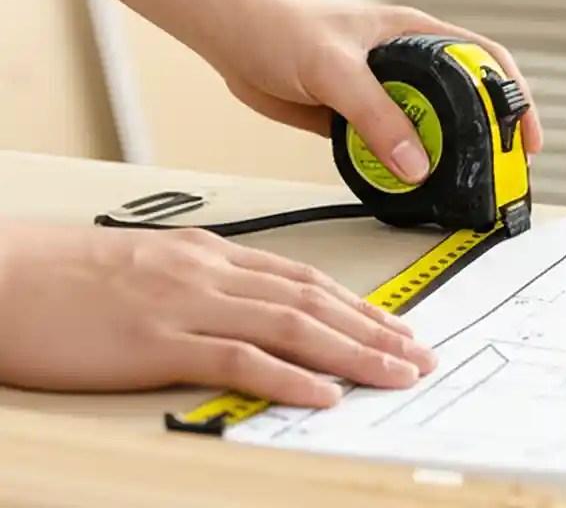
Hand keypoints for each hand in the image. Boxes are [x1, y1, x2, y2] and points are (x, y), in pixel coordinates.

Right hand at [0, 221, 435, 406]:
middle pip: (313, 301)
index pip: (304, 279)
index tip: (395, 326)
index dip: (358, 305)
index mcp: (208, 255)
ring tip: (397, 373)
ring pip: (292, 327)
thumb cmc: (61, 277)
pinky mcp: (156, 343)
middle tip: (419, 355)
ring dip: (355, 353)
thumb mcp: (146, 268)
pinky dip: (289, 378)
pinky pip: (238, 360)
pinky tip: (325, 395)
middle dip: (375, 330)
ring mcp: (186, 306)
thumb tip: (244, 312)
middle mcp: (209, 274)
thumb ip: (200, 284)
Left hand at [218, 0, 543, 184]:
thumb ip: (377, 117)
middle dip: (488, 137)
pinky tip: (409, 187)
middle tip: (499, 173)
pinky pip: (395, 147)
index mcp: (416, 35)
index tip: (526, 135)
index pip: (485, 61)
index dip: (514, 97)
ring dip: (446, 157)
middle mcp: (407, 63)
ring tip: (460, 186)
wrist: (230, 38)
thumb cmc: (280, 30)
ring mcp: (385, 91)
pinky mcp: (359, 117)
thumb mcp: (335, 71)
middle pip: (467, 102)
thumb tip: (416, 165)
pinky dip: (406, 168)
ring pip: (431, 129)